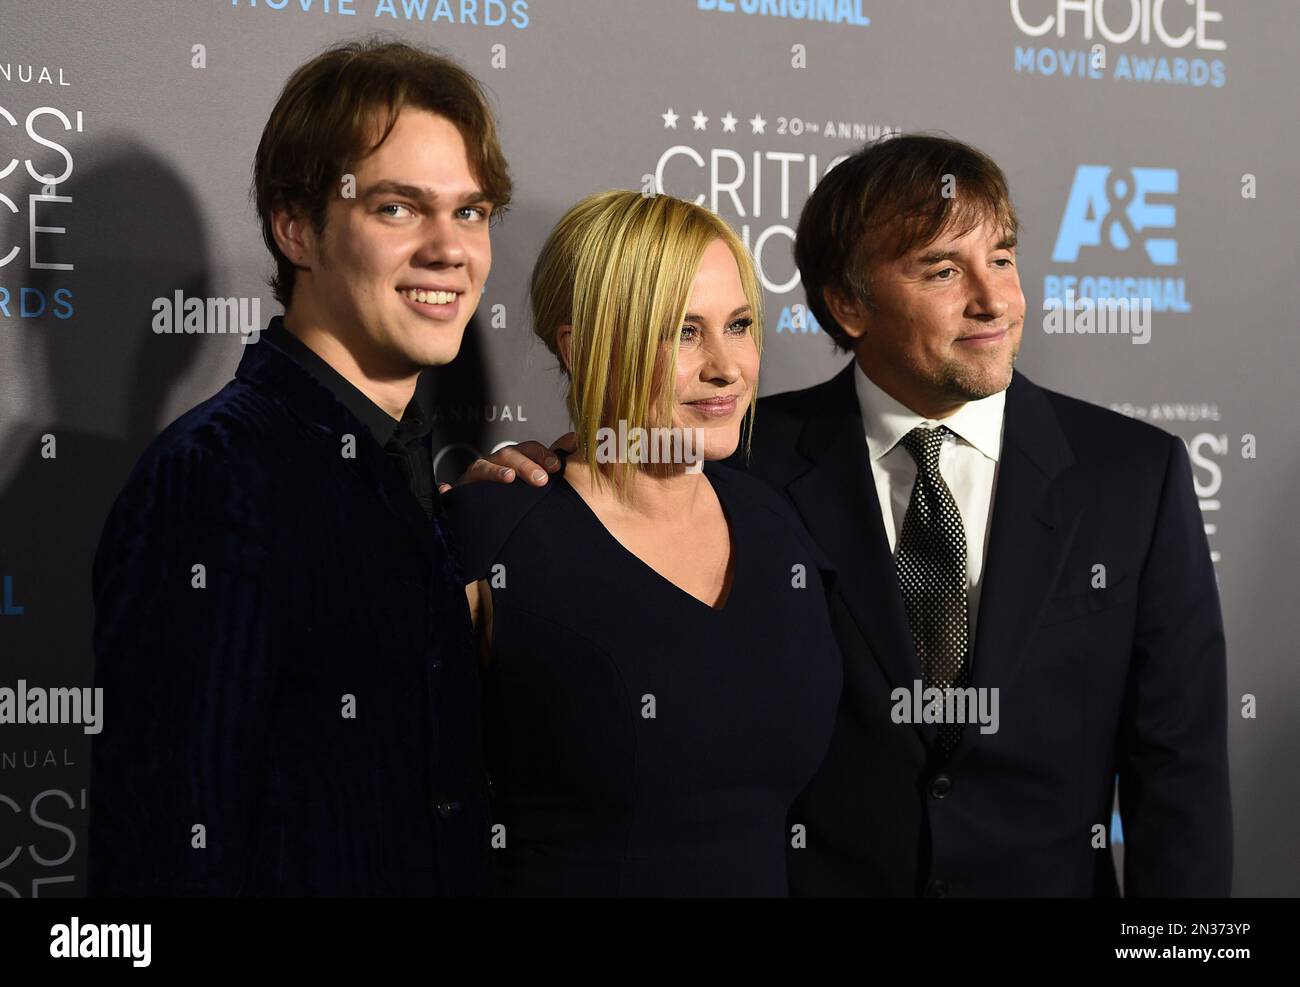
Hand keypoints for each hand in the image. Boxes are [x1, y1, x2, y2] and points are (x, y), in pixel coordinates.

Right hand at [437, 432, 576, 492]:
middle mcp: (495, 465)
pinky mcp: (458, 495)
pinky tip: (448, 491)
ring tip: (509, 479)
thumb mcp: (541, 477)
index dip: (543, 454)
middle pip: (507, 455)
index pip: (529, 449)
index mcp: (516, 460)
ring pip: (482, 468)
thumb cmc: (521, 495)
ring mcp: (475, 479)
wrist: (495, 521)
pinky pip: (450, 492)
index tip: (557, 467)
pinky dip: (448, 491)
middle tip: (541, 480)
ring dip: (495, 472)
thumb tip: (574, 439)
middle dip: (525, 464)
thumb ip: (555, 460)